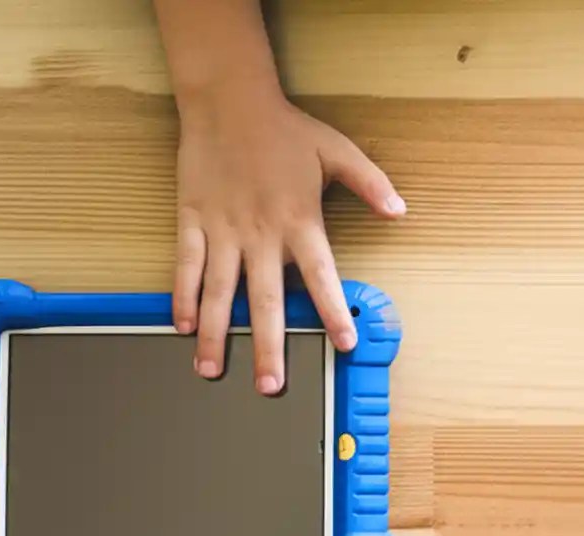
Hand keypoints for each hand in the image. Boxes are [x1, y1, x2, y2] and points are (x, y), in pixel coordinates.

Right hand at [172, 83, 404, 393]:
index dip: (333, 312)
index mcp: (299, 221)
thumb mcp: (338, 151)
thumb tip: (400, 212)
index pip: (321, 277)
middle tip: (272, 387)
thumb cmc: (285, 129)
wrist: (228, 100)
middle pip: (266, 301)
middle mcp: (260, 234)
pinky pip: (187, 266)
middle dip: (269, 346)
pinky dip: (184, 296)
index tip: (343, 344)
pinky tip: (183, 326)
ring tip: (213, 370)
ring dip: (217, 335)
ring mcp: (223, 229)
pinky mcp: (193, 220)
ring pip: (220, 292)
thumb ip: (371, 184)